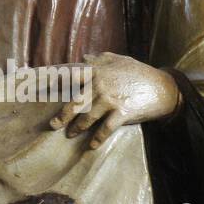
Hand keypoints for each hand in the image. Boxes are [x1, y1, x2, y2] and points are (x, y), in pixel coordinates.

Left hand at [50, 52, 180, 148]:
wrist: (163, 87)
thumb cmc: (139, 73)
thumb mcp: (120, 60)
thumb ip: (100, 58)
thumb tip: (84, 57)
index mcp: (98, 70)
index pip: (70, 75)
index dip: (53, 81)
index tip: (39, 88)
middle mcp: (101, 84)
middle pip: (75, 102)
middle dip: (62, 115)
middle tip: (52, 125)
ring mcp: (111, 99)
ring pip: (87, 117)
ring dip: (77, 128)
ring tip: (70, 134)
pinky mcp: (122, 112)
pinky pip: (106, 129)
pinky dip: (98, 139)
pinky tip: (91, 146)